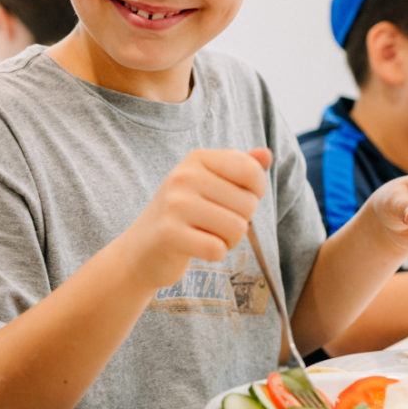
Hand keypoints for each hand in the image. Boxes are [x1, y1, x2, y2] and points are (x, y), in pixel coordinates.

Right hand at [120, 147, 271, 288]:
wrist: (142, 248)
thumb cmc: (184, 215)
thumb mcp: (210, 184)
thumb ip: (240, 168)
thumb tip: (266, 154)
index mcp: (197, 159)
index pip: (251, 171)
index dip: (255, 192)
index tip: (235, 200)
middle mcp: (183, 176)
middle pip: (248, 204)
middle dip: (239, 221)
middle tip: (213, 223)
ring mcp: (174, 204)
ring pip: (237, 228)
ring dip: (229, 240)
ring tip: (207, 235)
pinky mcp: (169, 234)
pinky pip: (217, 249)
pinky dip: (214, 254)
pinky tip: (196, 248)